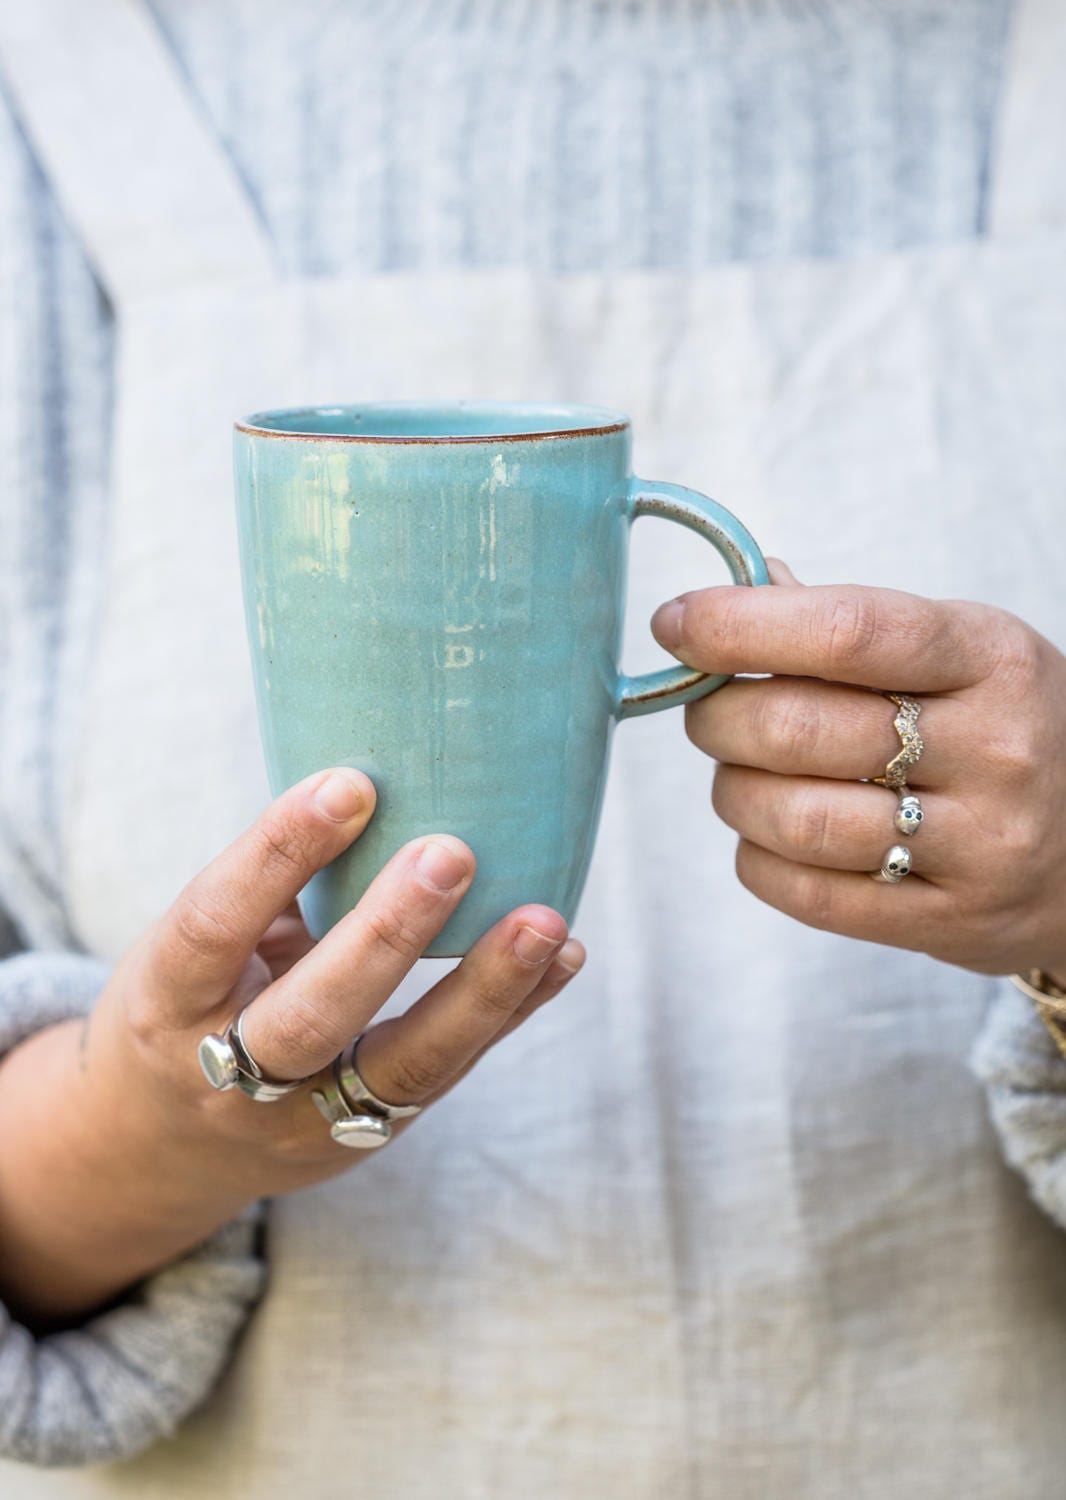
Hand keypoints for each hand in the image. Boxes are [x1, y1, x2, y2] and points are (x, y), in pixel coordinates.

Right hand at [0, 769, 583, 1321]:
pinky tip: (561, 958)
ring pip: (401, 1066)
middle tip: (453, 854)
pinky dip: (508, 1013)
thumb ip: (263, 890)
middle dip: (388, 934)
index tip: (351, 784)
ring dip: (483, 989)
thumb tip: (366, 782)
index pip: (216, 925)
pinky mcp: (364, 1138)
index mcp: (166, 1002)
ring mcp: (302, 1120)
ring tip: (546, 922)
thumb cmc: (183, 1008)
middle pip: (314, 1014)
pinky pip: (446, 1075)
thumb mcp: (187, 951)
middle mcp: (225, 1076)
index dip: (278, 853)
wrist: (156, 1151)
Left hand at [650, 560, 1065, 978]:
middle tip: (708, 708)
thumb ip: (850, 622)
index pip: (847, 631)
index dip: (738, 625)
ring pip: (792, 817)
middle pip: (797, 730)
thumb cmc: (1005, 727)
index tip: (675, 624)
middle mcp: (996, 750)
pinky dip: (757, 856)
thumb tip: (734, 590)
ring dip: (733, 790)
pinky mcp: (951, 922)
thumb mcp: (962, 652)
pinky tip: (769, 834)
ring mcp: (981, 845)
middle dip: (716, 715)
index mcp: (991, 658)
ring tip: (741, 774)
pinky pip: (806, 893)